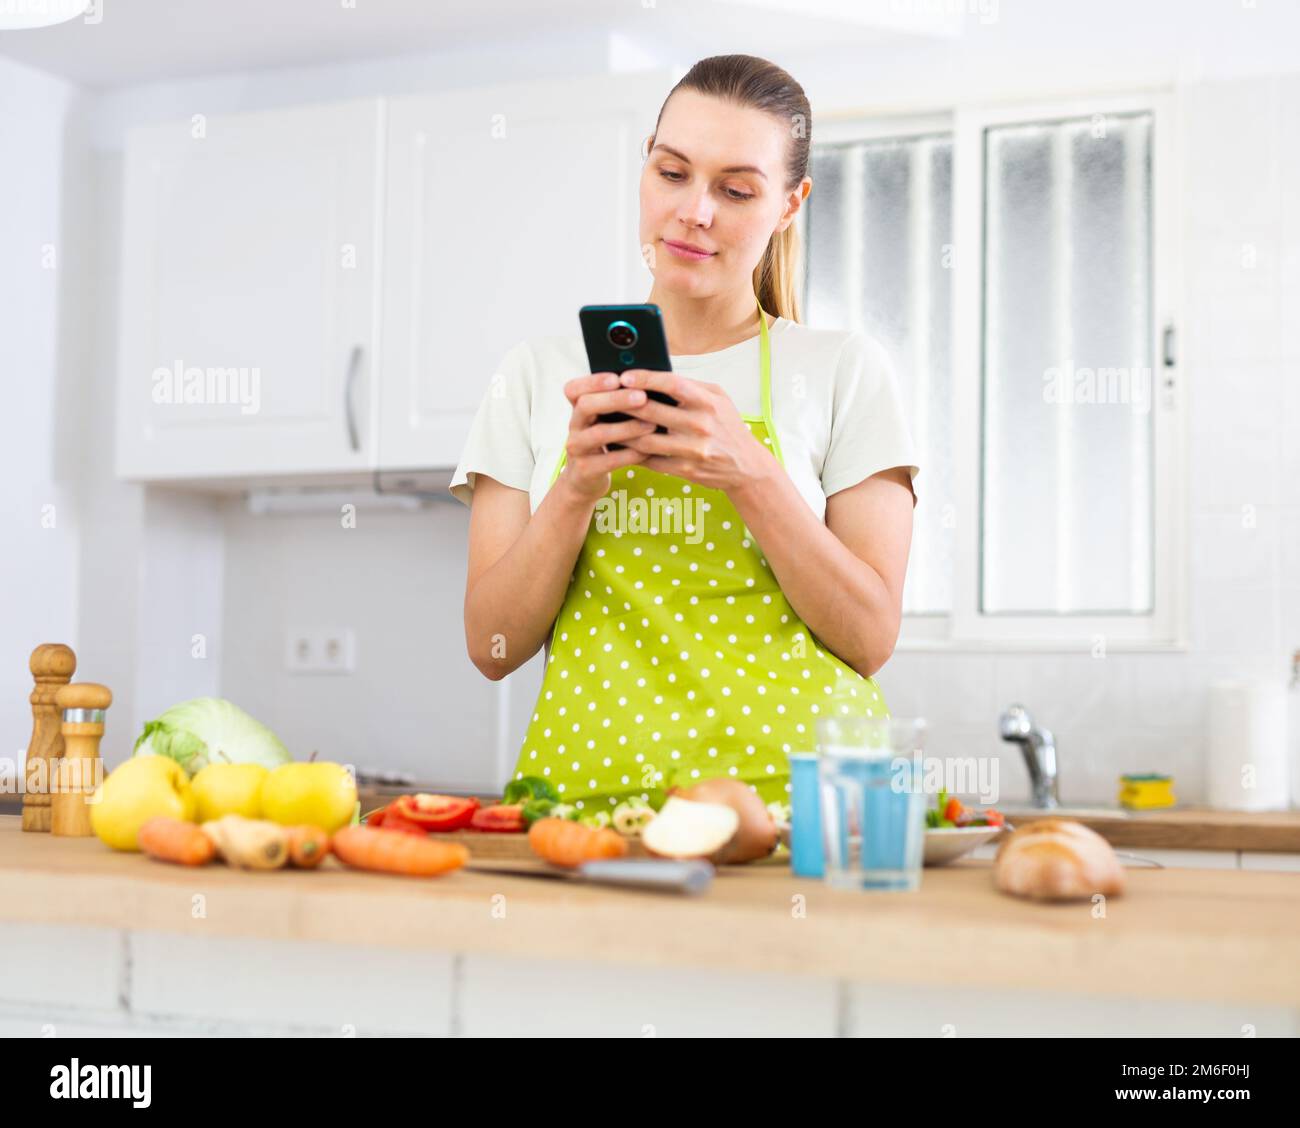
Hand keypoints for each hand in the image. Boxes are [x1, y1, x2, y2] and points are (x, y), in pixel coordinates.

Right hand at [557, 372, 658, 502]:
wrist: (585, 480)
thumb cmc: (603, 444)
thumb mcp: (603, 422)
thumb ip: (616, 405)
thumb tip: (650, 386)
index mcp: (578, 409)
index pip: (573, 389)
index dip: (593, 381)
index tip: (617, 378)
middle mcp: (574, 426)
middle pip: (586, 405)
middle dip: (616, 399)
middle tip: (642, 397)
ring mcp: (577, 449)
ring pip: (599, 433)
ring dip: (628, 428)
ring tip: (652, 424)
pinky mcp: (585, 470)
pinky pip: (609, 460)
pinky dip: (631, 454)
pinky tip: (648, 450)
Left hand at [616, 369, 777, 494]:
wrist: (746, 466)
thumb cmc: (728, 426)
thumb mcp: (719, 399)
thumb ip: (691, 386)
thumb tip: (655, 375)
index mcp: (707, 403)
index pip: (671, 384)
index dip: (645, 379)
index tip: (624, 376)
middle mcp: (700, 425)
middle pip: (650, 412)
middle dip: (623, 404)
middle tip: (605, 398)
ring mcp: (692, 450)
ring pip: (644, 440)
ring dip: (621, 431)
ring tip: (606, 423)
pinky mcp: (685, 470)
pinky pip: (650, 461)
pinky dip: (632, 453)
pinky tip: (620, 446)